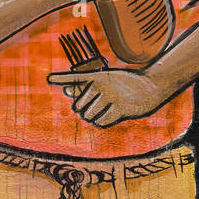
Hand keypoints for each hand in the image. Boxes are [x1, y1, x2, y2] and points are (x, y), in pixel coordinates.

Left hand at [46, 67, 163, 126]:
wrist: (149, 88)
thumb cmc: (123, 85)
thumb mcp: (106, 80)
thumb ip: (86, 85)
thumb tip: (66, 90)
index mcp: (98, 76)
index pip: (76, 77)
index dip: (62, 79)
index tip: (49, 78)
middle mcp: (103, 85)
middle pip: (79, 107)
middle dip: (85, 111)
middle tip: (96, 106)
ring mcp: (111, 96)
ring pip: (89, 116)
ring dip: (94, 118)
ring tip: (104, 110)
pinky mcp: (119, 108)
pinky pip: (101, 123)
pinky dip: (103, 122)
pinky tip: (111, 115)